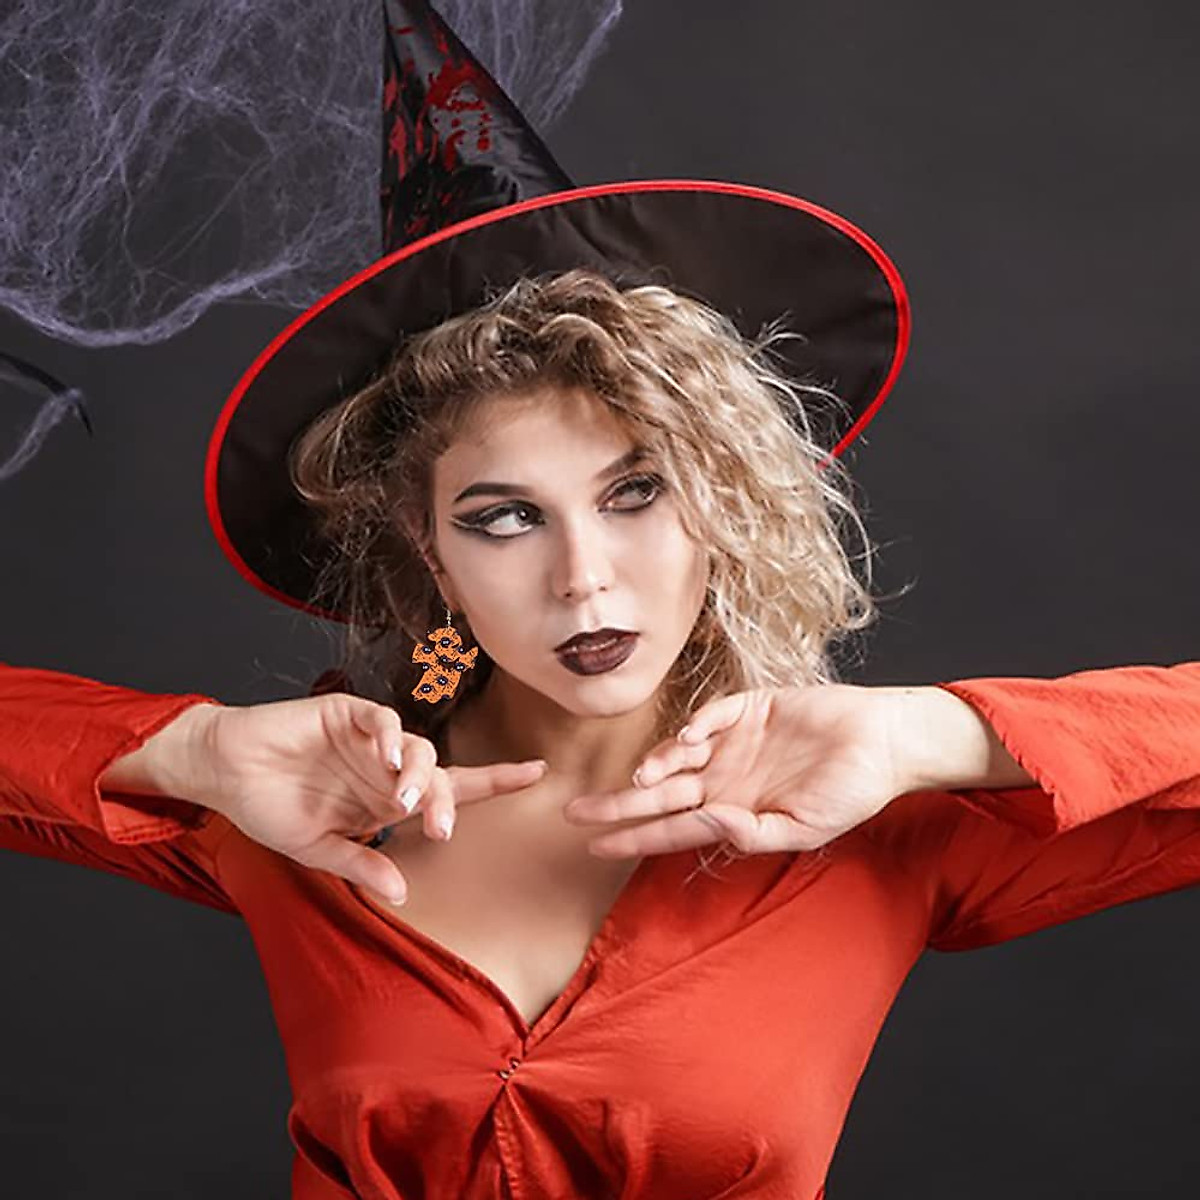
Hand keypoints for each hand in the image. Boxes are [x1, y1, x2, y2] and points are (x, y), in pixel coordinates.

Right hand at [181, 694, 546, 901]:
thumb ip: (362, 863)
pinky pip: (381, 719)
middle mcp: (388, 768)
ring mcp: (370, 739)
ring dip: (417, 774)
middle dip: (447, 800)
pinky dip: (388, 734)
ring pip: (418, 747)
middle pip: (440, 776)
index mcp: (388, 799)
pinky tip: (384, 754)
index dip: (496, 781)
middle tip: (438, 827)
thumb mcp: (317, 849)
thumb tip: (403, 894)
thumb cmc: (269, 807)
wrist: (224, 771)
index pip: (452, 790)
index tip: (538, 775)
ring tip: (402, 798)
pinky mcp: (347, 714)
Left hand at [563, 684, 924, 858]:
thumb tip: (705, 822)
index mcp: (735, 810)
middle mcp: (726, 778)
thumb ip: (752, 833)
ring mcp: (736, 742)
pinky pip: (713, 715)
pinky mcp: (751, 707)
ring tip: (642, 776)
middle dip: (618, 804)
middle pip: (660, 793)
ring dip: (656, 765)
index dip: (633, 837)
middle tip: (575, 812)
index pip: (672, 828)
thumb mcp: (804, 829)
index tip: (594, 846)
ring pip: (678, 755)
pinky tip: (688, 739)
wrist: (885, 743)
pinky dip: (696, 725)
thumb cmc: (851, 792)